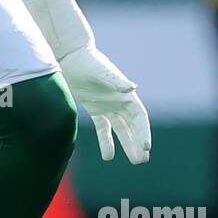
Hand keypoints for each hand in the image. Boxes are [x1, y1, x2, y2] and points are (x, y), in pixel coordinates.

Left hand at [59, 45, 150, 164]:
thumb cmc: (88, 62)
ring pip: (120, 130)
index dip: (143, 132)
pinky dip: (106, 141)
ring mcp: (107, 106)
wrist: (71, 57)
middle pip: (132, 126)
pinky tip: (109, 156)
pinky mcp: (95, 109)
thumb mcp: (102, 72)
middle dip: (138, 142)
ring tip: (135, 160)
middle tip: (142, 160)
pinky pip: (103, 128)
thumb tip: (131, 88)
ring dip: (127, 144)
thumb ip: (116, 81)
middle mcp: (119, 101)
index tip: (146, 147)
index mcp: (125, 95)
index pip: (139, 118)